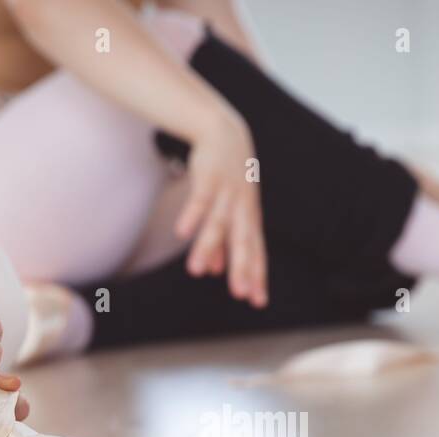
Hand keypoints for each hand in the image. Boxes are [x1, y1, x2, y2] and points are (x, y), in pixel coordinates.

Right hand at [175, 108, 267, 306]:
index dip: (257, 276)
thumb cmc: (229, 177)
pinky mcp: (208, 178)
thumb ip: (221, 242)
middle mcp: (242, 209)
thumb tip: (215, 271)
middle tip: (240, 295)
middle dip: (242, 269)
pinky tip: (181, 234)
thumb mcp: (229, 210)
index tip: (257, 301)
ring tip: (195, 272)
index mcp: (249, 219)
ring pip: (217, 224)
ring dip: (207, 248)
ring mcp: (227, 193)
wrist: (224, 132)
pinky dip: (191, 215)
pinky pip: (199, 199)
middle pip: (243, 242)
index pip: (256, 252)